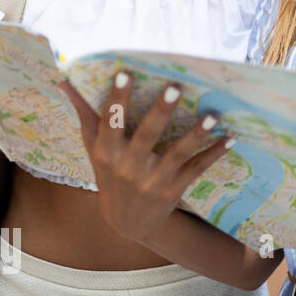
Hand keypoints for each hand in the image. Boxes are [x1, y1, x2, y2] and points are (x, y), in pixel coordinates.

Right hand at [62, 73, 233, 242]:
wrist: (128, 222)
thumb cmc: (110, 174)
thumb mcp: (94, 149)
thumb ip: (84, 115)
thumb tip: (64, 82)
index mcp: (106, 153)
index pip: (110, 122)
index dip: (117, 99)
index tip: (126, 73)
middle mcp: (128, 167)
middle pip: (146, 135)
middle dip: (160, 112)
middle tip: (175, 87)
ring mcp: (153, 180)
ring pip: (177, 154)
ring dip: (197, 134)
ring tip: (213, 115)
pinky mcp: (174, 189)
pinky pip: (197, 168)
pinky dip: (214, 153)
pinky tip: (231, 137)